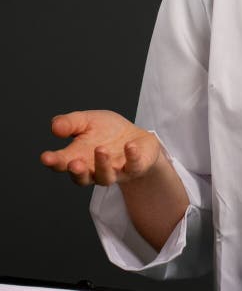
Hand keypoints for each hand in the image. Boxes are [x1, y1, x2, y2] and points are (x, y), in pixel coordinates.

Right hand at [41, 110, 161, 185]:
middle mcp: (94, 169)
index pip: (62, 163)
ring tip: (101, 149)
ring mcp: (115, 172)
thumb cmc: (108, 131)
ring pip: (105, 177)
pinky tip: (130, 146)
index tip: (46, 157)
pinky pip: (133, 166)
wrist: (137, 138)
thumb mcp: (87, 121)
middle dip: (77, 172)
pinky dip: (132, 157)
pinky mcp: (135, 168)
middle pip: (82, 178)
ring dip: (102, 164)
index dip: (54, 162)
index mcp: (78, 157)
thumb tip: (55, 127)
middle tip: (73, 163)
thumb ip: (70, 123)